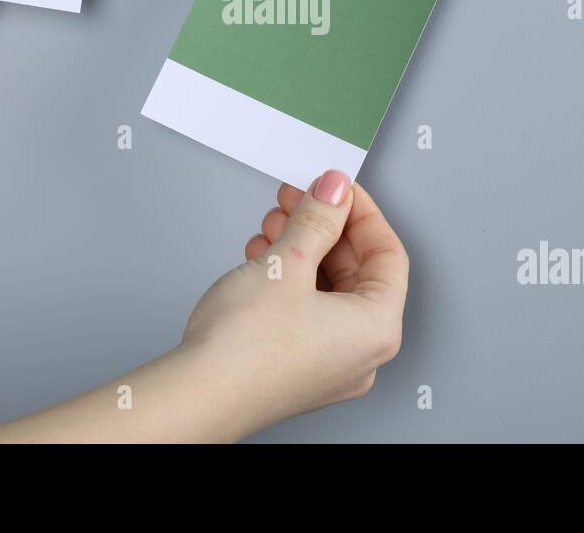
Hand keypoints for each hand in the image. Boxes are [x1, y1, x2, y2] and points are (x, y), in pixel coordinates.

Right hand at [182, 171, 408, 427]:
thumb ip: (318, 219)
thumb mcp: (290, 263)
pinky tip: (262, 257)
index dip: (360, 212)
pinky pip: (306, 311)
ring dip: (301, 249)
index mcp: (377, 330)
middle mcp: (359, 354)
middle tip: (298, 199)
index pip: (387, 254)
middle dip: (323, 228)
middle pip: (355, 271)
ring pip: (326, 289)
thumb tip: (335, 191)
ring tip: (273, 227)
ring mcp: (327, 364)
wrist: (196, 395)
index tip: (336, 187)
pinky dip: (288, 279)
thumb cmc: (244, 349)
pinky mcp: (296, 367)